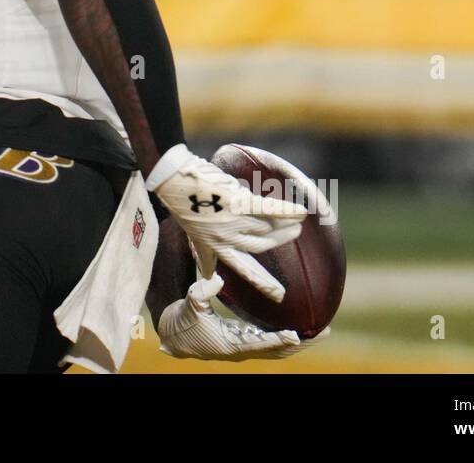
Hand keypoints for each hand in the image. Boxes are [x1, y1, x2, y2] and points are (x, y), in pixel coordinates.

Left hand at [146, 144, 305, 302]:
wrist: (170, 177)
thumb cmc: (182, 201)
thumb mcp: (193, 234)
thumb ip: (205, 254)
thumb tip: (210, 275)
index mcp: (215, 246)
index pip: (243, 269)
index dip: (262, 283)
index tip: (279, 296)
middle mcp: (225, 237)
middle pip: (261, 245)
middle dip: (280, 241)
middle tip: (296, 235)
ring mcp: (232, 220)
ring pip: (266, 227)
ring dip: (285, 225)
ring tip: (298, 221)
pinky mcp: (237, 202)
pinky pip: (268, 209)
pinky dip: (286, 210)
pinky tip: (302, 212)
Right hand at [156, 274, 327, 360]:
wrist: (173, 337)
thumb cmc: (181, 322)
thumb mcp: (188, 305)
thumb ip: (201, 292)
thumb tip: (217, 278)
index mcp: (229, 344)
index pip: (258, 344)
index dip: (278, 341)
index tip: (296, 335)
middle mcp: (240, 350)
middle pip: (277, 351)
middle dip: (301, 344)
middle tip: (324, 332)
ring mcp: (244, 348)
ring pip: (277, 350)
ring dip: (299, 343)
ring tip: (320, 332)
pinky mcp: (244, 343)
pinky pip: (271, 344)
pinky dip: (287, 339)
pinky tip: (298, 328)